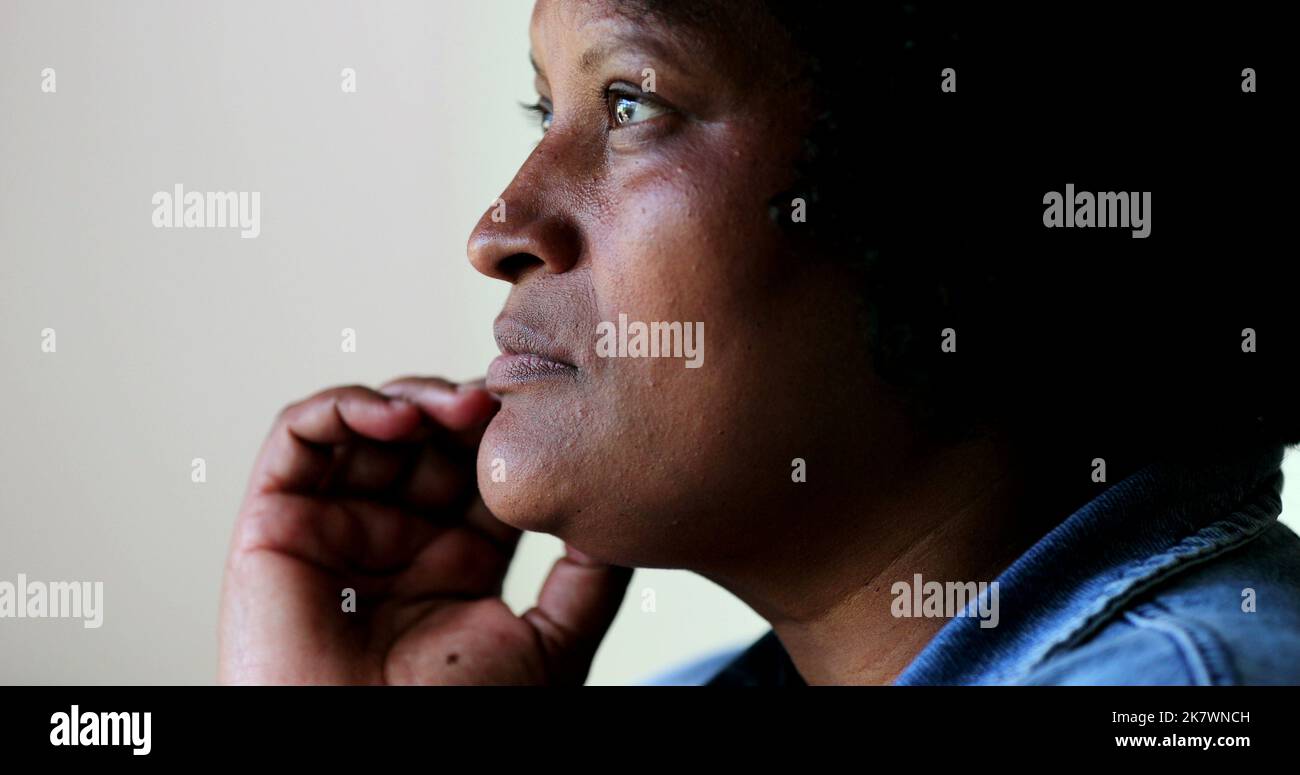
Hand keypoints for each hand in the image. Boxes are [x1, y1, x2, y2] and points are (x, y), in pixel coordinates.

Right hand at [218, 377, 630, 683]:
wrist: (372, 763)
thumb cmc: (460, 722)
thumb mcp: (552, 646)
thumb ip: (589, 578)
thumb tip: (623, 515)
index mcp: (457, 562)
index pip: (482, 470)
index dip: (508, 434)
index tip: (544, 409)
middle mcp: (397, 539)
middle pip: (430, 438)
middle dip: (466, 408)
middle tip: (502, 398)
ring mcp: (337, 527)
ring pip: (370, 425)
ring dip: (415, 396)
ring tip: (457, 409)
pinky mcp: (276, 523)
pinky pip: (298, 437)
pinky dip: (343, 407)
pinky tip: (397, 416)